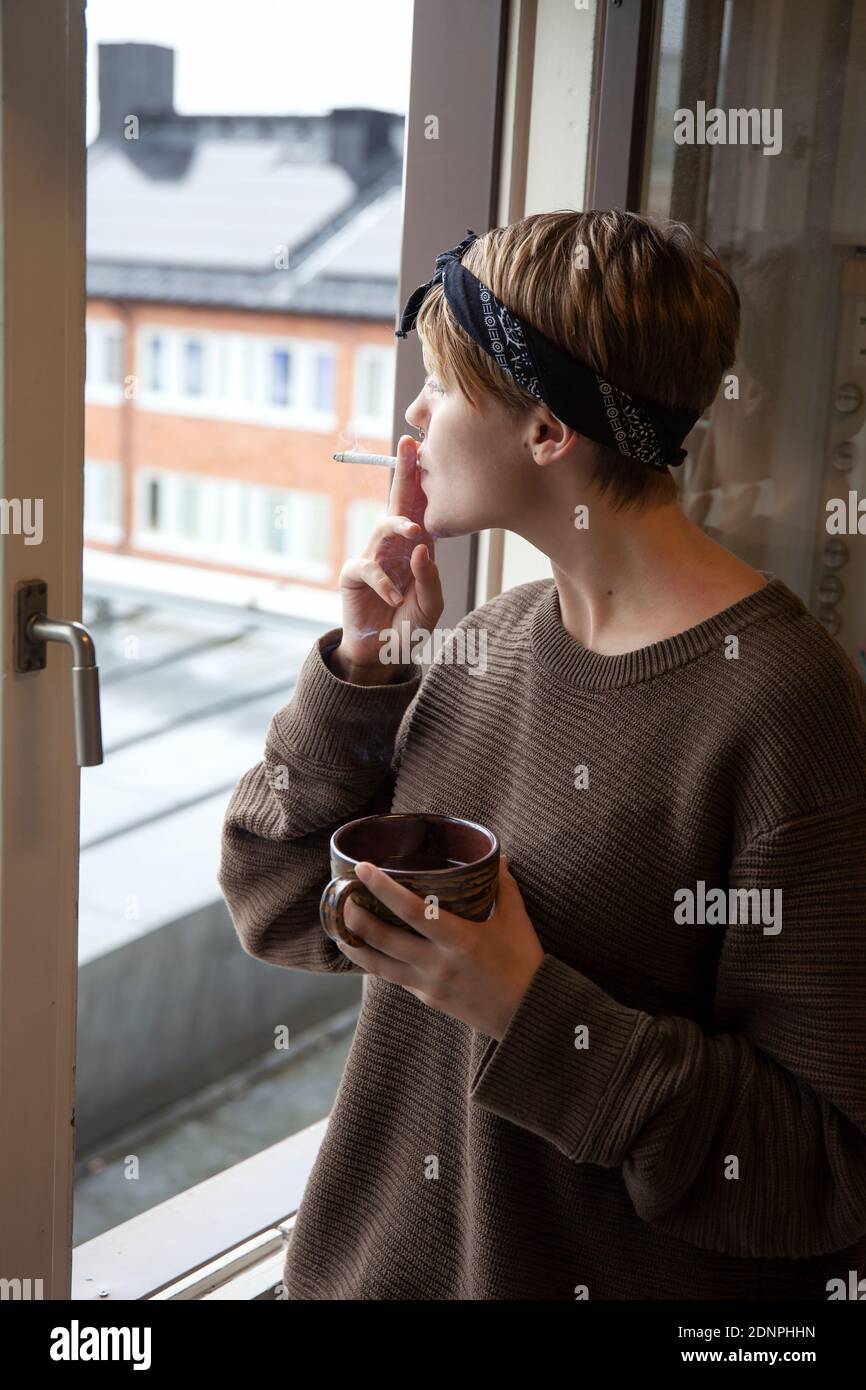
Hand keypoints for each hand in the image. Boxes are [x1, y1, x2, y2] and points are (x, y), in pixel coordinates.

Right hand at [337, 434, 442, 674]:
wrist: (382, 653)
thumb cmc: (408, 624)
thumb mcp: (431, 605)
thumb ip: (430, 579)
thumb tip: (421, 547)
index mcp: (417, 548)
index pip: (423, 509)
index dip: (425, 482)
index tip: (428, 449)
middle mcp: (395, 547)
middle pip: (399, 503)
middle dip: (404, 473)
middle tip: (409, 445)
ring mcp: (374, 558)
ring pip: (382, 526)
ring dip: (399, 524)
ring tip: (416, 532)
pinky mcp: (354, 575)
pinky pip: (368, 567)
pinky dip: (384, 582)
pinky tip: (395, 597)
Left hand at [337, 855, 545, 1040]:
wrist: (528, 1015)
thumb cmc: (525, 963)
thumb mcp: (516, 920)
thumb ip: (503, 886)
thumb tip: (498, 857)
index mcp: (460, 939)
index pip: (412, 910)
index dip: (383, 888)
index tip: (363, 870)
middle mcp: (438, 963)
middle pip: (385, 939)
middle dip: (357, 918)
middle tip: (343, 898)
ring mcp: (430, 984)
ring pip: (380, 965)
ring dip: (357, 946)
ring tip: (340, 929)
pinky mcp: (428, 999)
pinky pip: (395, 978)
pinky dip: (377, 963)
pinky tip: (368, 951)